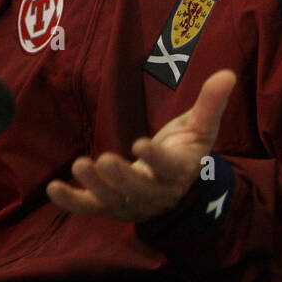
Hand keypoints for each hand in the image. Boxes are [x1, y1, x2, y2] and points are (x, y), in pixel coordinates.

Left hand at [46, 69, 236, 222]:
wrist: (176, 186)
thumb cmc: (187, 150)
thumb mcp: (201, 127)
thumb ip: (211, 103)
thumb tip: (228, 73)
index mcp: (179, 173)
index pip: (168, 168)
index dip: (155, 158)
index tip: (141, 143)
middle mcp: (156, 193)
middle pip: (138, 189)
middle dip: (120, 177)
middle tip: (102, 160)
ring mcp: (131, 203)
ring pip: (113, 200)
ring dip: (94, 186)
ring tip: (79, 165)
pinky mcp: (111, 207)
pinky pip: (90, 208)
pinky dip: (71, 202)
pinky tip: (53, 188)